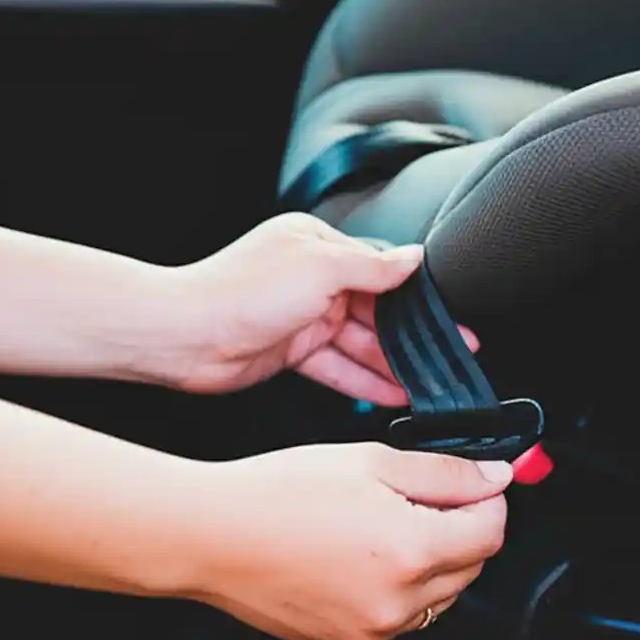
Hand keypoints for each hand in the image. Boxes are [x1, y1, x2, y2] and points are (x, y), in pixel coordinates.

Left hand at [171, 213, 477, 404]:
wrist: (184, 336)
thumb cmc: (240, 291)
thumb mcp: (320, 267)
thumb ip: (372, 267)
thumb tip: (412, 259)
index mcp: (317, 244)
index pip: (380, 269)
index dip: (416, 297)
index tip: (450, 318)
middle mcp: (311, 278)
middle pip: (375, 310)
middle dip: (413, 335)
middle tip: (454, 353)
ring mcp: (302, 316)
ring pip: (360, 343)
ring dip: (393, 364)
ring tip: (430, 383)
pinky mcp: (292, 352)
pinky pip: (339, 368)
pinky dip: (365, 382)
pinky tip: (394, 395)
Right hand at [192, 443, 511, 639]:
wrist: (210, 535)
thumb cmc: (278, 492)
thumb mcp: (370, 461)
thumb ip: (444, 473)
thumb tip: (494, 478)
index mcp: (411, 551)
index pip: (490, 532)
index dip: (487, 500)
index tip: (471, 482)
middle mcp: (397, 602)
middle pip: (469, 568)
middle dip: (459, 529)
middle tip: (418, 496)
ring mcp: (371, 630)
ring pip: (436, 597)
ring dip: (430, 562)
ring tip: (381, 524)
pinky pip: (396, 618)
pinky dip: (394, 589)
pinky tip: (357, 555)